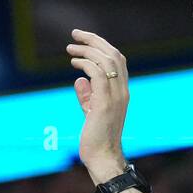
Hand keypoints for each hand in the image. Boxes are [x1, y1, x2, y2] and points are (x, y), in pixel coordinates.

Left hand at [67, 28, 129, 182]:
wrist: (103, 158)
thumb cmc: (97, 138)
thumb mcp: (91, 112)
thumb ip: (87, 96)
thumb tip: (79, 80)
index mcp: (122, 91)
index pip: (117, 59)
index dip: (101, 46)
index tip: (84, 41)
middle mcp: (122, 91)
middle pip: (113, 54)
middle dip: (94, 40)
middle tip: (75, 34)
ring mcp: (116, 97)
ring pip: (107, 60)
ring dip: (87, 50)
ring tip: (70, 49)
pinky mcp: (105, 104)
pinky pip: (98, 74)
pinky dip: (86, 64)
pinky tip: (74, 64)